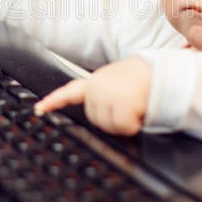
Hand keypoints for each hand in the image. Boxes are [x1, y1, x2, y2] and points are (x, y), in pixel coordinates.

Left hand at [34, 57, 151, 134]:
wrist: (163, 73)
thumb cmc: (143, 80)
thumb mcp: (118, 83)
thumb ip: (105, 95)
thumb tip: (99, 112)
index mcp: (96, 82)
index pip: (70, 92)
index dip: (54, 101)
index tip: (39, 109)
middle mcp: (97, 87)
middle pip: (96, 119)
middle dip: (113, 118)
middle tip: (129, 105)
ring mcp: (108, 95)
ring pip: (109, 126)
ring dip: (124, 122)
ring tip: (136, 105)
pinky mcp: (122, 104)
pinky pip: (124, 128)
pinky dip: (134, 125)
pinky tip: (140, 111)